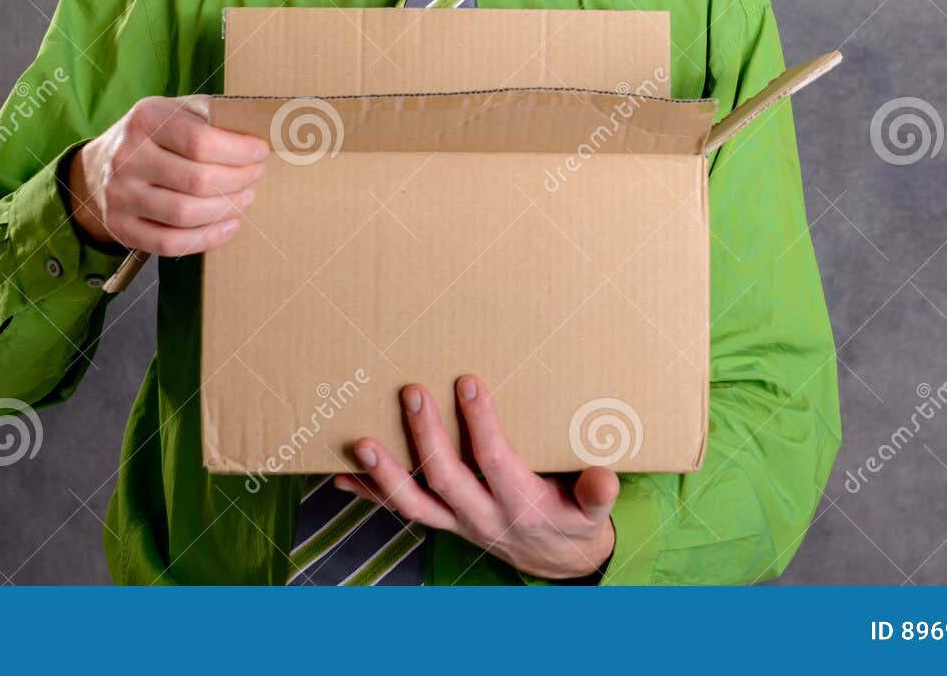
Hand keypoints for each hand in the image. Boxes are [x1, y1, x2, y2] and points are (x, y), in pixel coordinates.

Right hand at [66, 95, 269, 255]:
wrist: (99, 166)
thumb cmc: (155, 135)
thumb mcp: (178, 110)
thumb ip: (214, 117)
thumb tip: (263, 129)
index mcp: (146, 119)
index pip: (200, 141)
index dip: (239, 151)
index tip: (261, 152)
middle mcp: (128, 157)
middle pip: (197, 180)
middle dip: (238, 180)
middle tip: (255, 175)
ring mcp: (121, 195)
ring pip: (185, 214)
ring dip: (226, 209)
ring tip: (245, 197)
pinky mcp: (121, 227)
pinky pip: (169, 243)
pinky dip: (207, 239)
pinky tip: (229, 225)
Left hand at [334, 374, 618, 580]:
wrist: (557, 563)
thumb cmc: (574, 521)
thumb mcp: (593, 512)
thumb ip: (596, 494)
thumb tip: (605, 477)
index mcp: (520, 504)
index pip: (495, 461)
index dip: (480, 424)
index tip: (467, 382)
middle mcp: (482, 515)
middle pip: (444, 478)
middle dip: (424, 436)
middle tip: (411, 391)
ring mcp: (456, 522)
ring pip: (412, 504)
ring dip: (383, 473)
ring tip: (360, 440)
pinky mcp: (442, 522)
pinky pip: (400, 510)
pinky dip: (369, 493)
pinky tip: (342, 473)